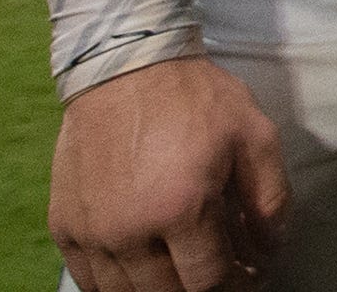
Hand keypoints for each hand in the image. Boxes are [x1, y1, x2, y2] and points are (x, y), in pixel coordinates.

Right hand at [51, 56, 287, 290]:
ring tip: (183, 267)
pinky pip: (90, 282)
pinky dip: (118, 284)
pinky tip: (143, 266)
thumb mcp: (254, 135)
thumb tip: (271, 248)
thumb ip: (270, 198)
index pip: (208, 282)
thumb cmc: (195, 98)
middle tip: (218, 268)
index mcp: (181, 209)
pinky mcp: (65, 227)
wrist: (126, 67)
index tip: (249, 274)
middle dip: (201, 288)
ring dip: (160, 289)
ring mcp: (91, 233)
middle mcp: (129, 231)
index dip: (236, 285)